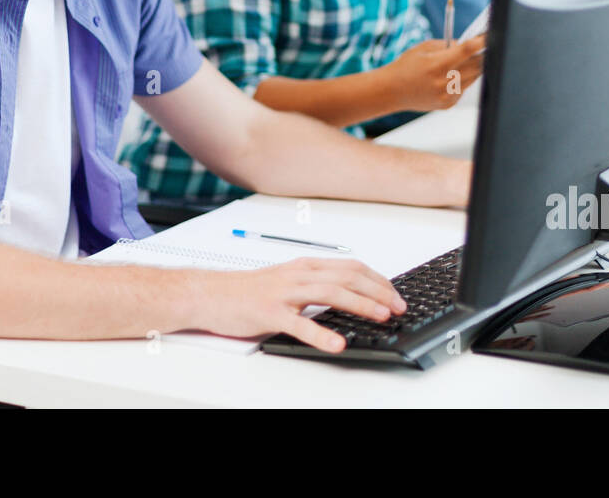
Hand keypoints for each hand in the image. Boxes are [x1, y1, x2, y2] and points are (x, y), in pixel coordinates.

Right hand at [195, 258, 405, 351]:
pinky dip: (320, 333)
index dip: (377, 279)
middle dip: (377, 291)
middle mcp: (298, 274)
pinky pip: (299, 324)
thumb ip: (315, 286)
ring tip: (380, 316)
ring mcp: (284, 292)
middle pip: (346, 276)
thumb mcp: (287, 281)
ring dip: (359, 303)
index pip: (350, 267)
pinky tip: (336, 343)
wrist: (209, 293)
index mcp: (305, 266)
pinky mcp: (269, 312)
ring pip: (329, 293)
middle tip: (398, 306)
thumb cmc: (248, 291)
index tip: (396, 294)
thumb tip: (348, 297)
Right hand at [384, 36, 486, 111]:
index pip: (467, 50)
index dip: (481, 42)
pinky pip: (464, 88)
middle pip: (476, 65)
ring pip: (473, 78)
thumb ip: (448, 45)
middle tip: (485, 47)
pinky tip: (448, 78)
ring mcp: (447, 95)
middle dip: (482, 55)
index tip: (489, 36)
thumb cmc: (406, 66)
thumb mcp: (424, 48)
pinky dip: (463, 80)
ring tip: (459, 62)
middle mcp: (444, 82)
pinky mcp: (448, 104)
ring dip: (473, 68)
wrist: (392, 91)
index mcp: (437, 65)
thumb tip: (470, 45)